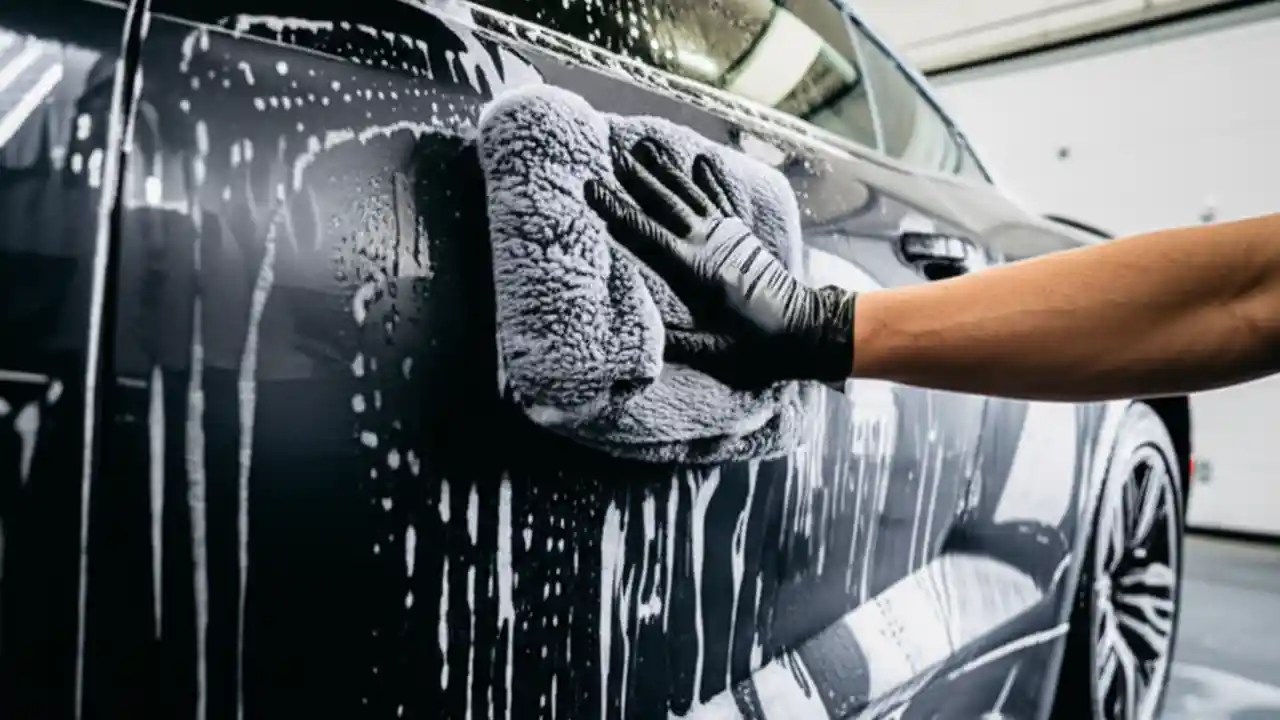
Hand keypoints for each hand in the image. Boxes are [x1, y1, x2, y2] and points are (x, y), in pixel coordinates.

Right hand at [585, 137, 855, 386]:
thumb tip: (633, 337)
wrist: (805, 332)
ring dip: (666, 170)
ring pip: (690, 195)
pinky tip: (699, 160)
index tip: (593, 187)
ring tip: (644, 145)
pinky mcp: (741, 235)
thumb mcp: (712, 354)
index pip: (647, 235)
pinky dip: (709, 179)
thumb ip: (674, 343)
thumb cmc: (756, 348)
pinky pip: (721, 199)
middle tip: (611, 153)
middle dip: (637, 179)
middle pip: (665, 205)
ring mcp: (727, 235)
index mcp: (694, 271)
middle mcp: (708, 244)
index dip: (617, 211)